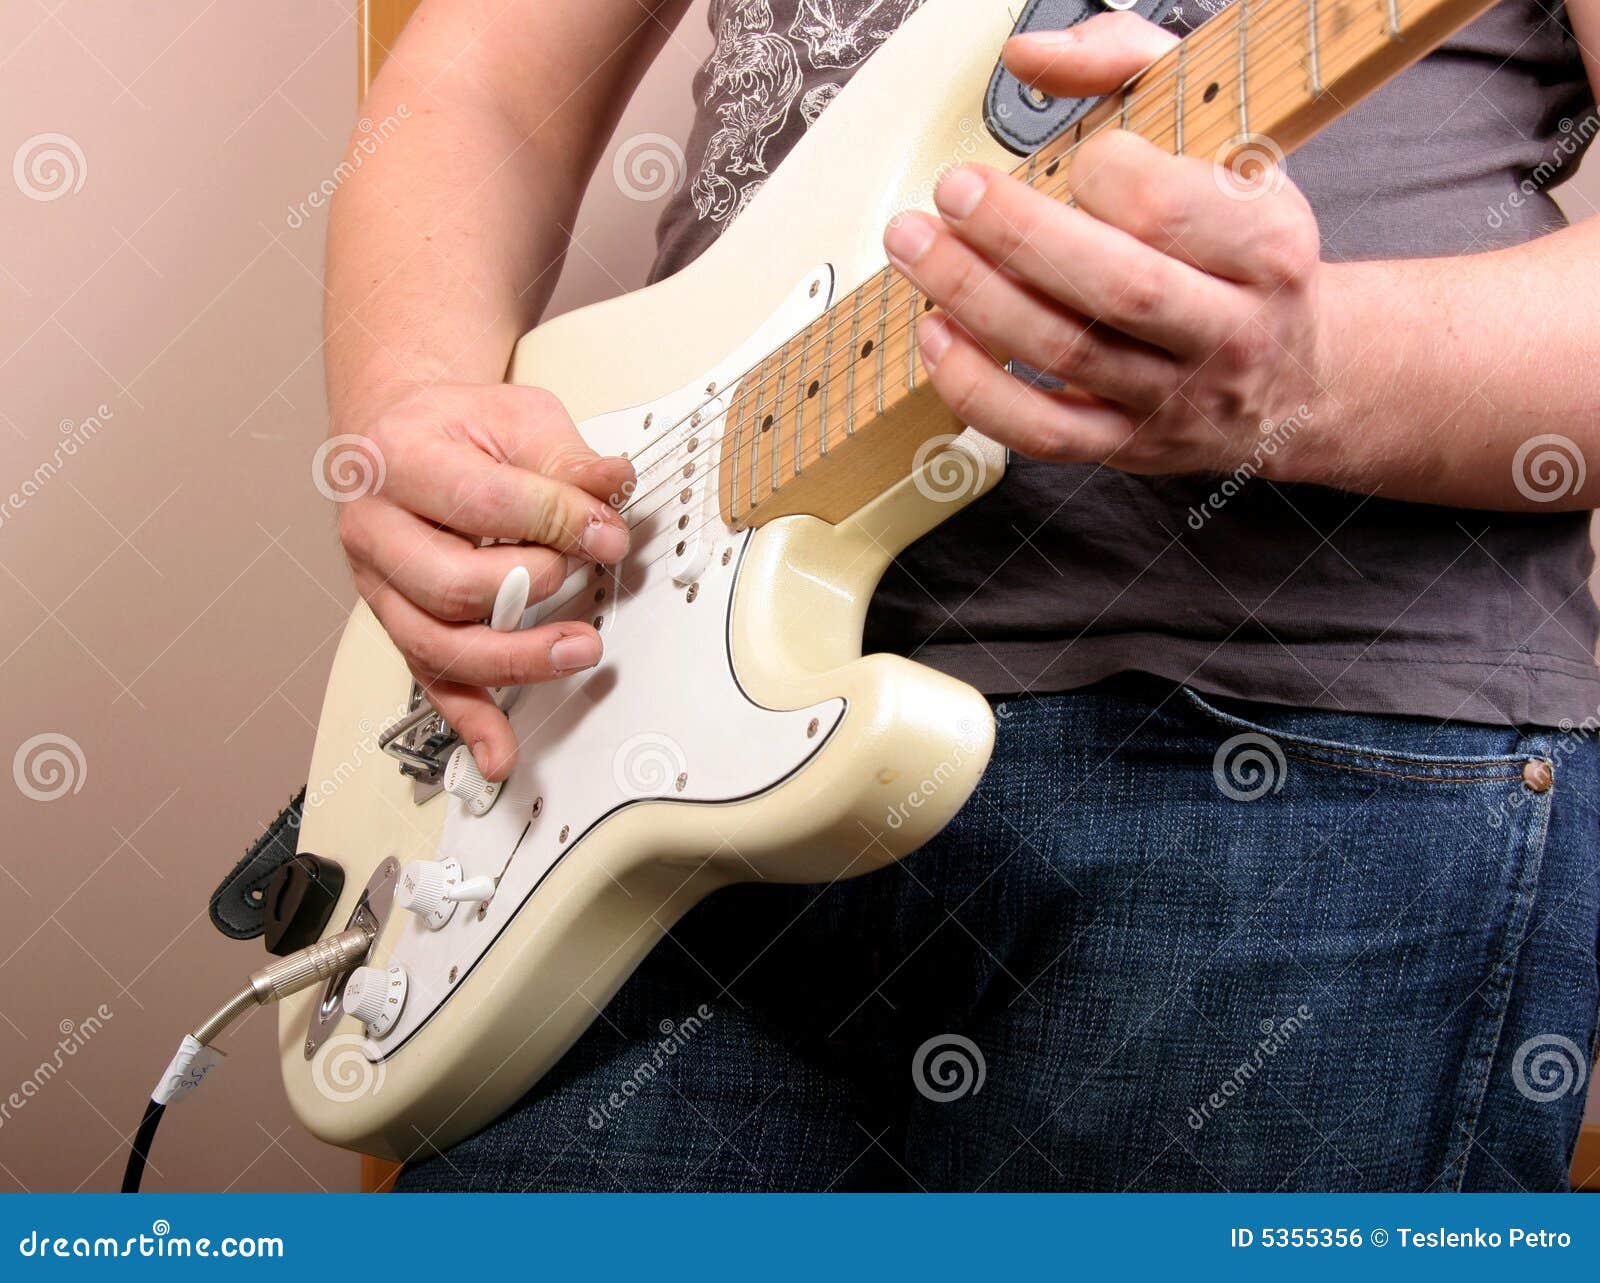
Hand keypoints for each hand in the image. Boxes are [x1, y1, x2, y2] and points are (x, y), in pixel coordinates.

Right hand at [333, 382, 634, 779]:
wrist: (399, 440)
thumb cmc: (453, 430)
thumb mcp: (514, 419)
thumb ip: (564, 457)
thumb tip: (614, 484)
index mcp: (398, 460)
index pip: (482, 502)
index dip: (557, 520)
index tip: (607, 532)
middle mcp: (374, 529)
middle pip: (451, 583)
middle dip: (534, 584)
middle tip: (584, 571)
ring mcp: (380, 586)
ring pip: (438, 644)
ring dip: (517, 657)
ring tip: (580, 650)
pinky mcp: (400, 625)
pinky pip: (431, 684)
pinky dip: (470, 722)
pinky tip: (499, 751)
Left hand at [883, 12, 1325, 478]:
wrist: (1295, 377)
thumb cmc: (1242, 250)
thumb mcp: (1223, 139)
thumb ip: (1130, 70)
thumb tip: (1031, 56)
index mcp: (1269, 246)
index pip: (1174, 210)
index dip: (1106, 172)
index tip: (1079, 155)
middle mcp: (1230, 331)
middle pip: (1116, 287)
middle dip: (1015, 234)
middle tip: (950, 191)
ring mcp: (1174, 399)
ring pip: (1066, 354)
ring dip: (974, 296)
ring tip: (915, 246)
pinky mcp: (1126, 446)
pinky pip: (1042, 433)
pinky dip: (976, 388)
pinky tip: (935, 335)